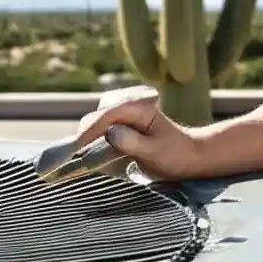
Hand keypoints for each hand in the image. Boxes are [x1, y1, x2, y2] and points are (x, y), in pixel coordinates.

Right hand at [72, 87, 200, 181]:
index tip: (78, 147)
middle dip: (85, 133)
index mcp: (140, 107)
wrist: (188, 156)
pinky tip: (87, 152)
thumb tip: (110, 132)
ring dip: (87, 136)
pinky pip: (100, 127)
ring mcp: (124, 113)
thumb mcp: (155, 152)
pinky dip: (92, 138)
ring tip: (79, 155)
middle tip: (75, 155)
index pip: (108, 113)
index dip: (91, 130)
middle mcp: (130, 104)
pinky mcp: (121, 123)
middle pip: (98, 114)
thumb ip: (132, 142)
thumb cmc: (174, 154)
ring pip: (96, 120)